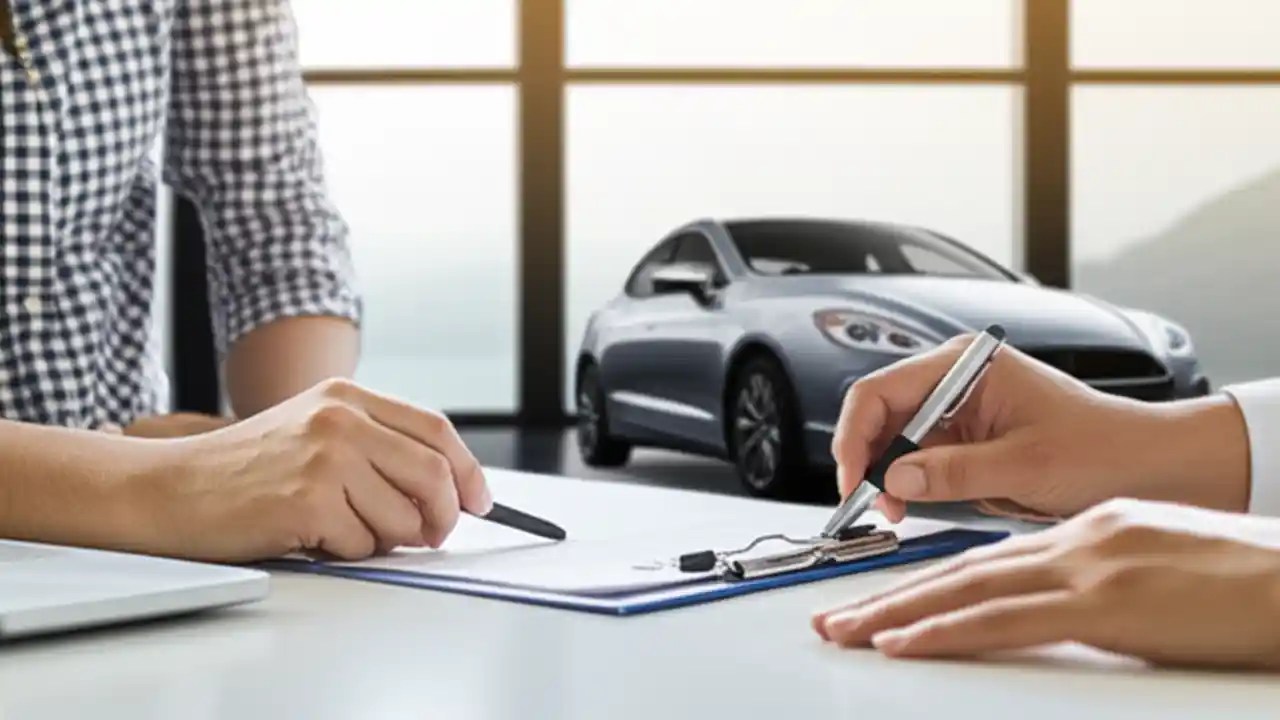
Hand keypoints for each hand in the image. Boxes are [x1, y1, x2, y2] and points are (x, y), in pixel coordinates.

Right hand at [123, 378, 491, 561]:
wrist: (172, 487)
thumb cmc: (246, 467)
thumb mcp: (314, 429)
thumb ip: (377, 446)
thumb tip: (447, 492)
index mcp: (347, 396)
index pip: (436, 430)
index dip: (467, 470)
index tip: (479, 500)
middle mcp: (340, 420)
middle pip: (433, 474)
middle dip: (442, 515)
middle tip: (432, 535)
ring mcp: (325, 458)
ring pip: (402, 519)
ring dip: (383, 539)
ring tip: (341, 528)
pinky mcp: (309, 501)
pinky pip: (361, 546)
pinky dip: (345, 553)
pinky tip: (310, 536)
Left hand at [813, 499, 1279, 669]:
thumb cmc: (1247, 580)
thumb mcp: (1158, 569)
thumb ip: (1100, 581)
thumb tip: (1061, 605)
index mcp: (1089, 532)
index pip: (989, 557)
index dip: (931, 581)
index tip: (888, 602)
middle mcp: (1076, 541)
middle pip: (962, 569)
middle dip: (892, 596)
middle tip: (836, 618)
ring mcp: (1086, 569)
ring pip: (966, 588)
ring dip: (898, 613)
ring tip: (847, 632)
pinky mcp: (1102, 604)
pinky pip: (1003, 618)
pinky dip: (944, 630)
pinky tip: (903, 643)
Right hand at [832, 335, 1249, 521]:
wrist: (1152, 465)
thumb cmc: (1105, 448)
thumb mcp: (1024, 466)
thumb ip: (952, 471)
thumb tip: (893, 480)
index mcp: (966, 365)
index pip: (879, 391)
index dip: (855, 437)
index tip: (852, 480)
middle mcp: (956, 379)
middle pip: (880, 415)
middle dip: (871, 461)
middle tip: (874, 505)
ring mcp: (960, 408)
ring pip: (896, 441)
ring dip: (892, 477)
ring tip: (900, 511)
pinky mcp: (968, 437)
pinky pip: (922, 458)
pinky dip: (915, 484)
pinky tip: (922, 503)